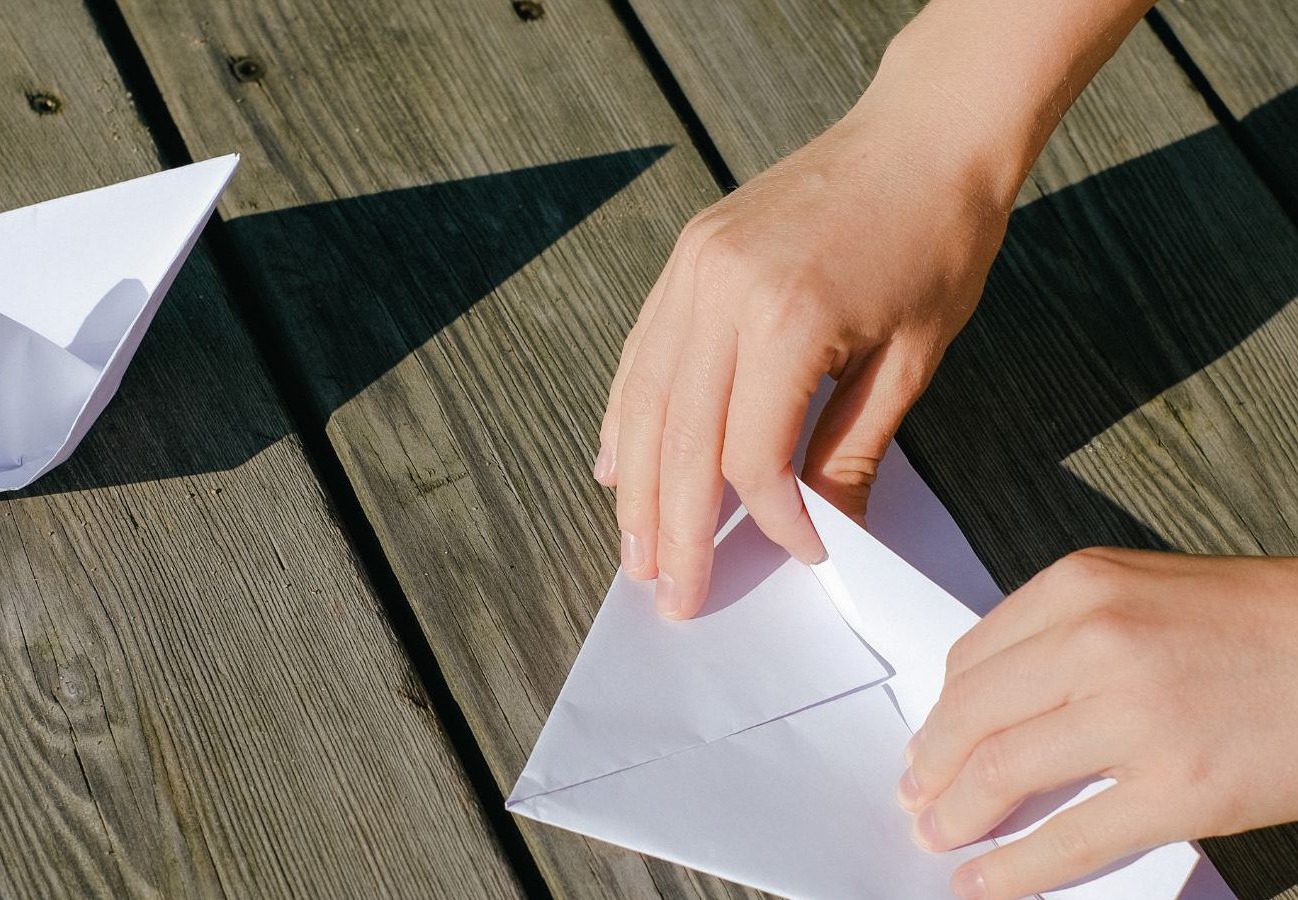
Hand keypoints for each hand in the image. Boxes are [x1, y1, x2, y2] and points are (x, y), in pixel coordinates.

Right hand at [595, 96, 1009, 618]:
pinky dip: (627, 414)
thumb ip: (854, 448)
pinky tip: (617, 466)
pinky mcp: (688, 256)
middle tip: (667, 593)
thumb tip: (825, 526)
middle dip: (675, 527)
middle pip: (680, 438)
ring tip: (635, 550)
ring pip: (647, 399)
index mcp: (787, 318)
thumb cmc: (938, 238)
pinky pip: (642, 350)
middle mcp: (722, 292)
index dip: (773, 519)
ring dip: (636, 485)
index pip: (752, 455)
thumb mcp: (913, 357)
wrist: (926, 131)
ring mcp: (694, 268)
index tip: (802, 553)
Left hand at [898, 548, 1297, 898]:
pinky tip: (984, 883)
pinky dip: (1014, 870)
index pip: (970, 660)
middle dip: (931, 767)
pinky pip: (1071, 839)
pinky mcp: (1179, 789)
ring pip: (1002, 773)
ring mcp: (1137, 718)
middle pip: (971, 716)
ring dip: (957, 814)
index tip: (925, 745)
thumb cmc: (1253, 624)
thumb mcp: (1141, 593)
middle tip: (915, 797)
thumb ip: (1065, 634)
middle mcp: (1097, 643)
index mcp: (1079, 588)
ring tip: (939, 835)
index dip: (938, 714)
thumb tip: (992, 704)